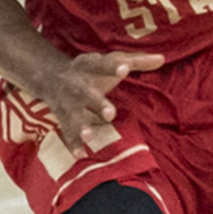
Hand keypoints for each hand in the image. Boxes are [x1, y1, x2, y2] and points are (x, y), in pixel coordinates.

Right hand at [37, 51, 165, 158]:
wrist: (50, 76)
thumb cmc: (92, 70)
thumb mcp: (110, 61)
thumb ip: (136, 61)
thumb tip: (162, 58)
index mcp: (91, 66)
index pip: (103, 65)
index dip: (113, 67)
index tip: (125, 68)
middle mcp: (77, 83)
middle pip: (86, 92)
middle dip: (97, 102)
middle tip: (110, 113)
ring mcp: (68, 102)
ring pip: (73, 114)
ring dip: (80, 126)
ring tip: (89, 136)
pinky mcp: (63, 117)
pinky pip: (66, 132)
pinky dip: (72, 144)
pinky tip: (80, 155)